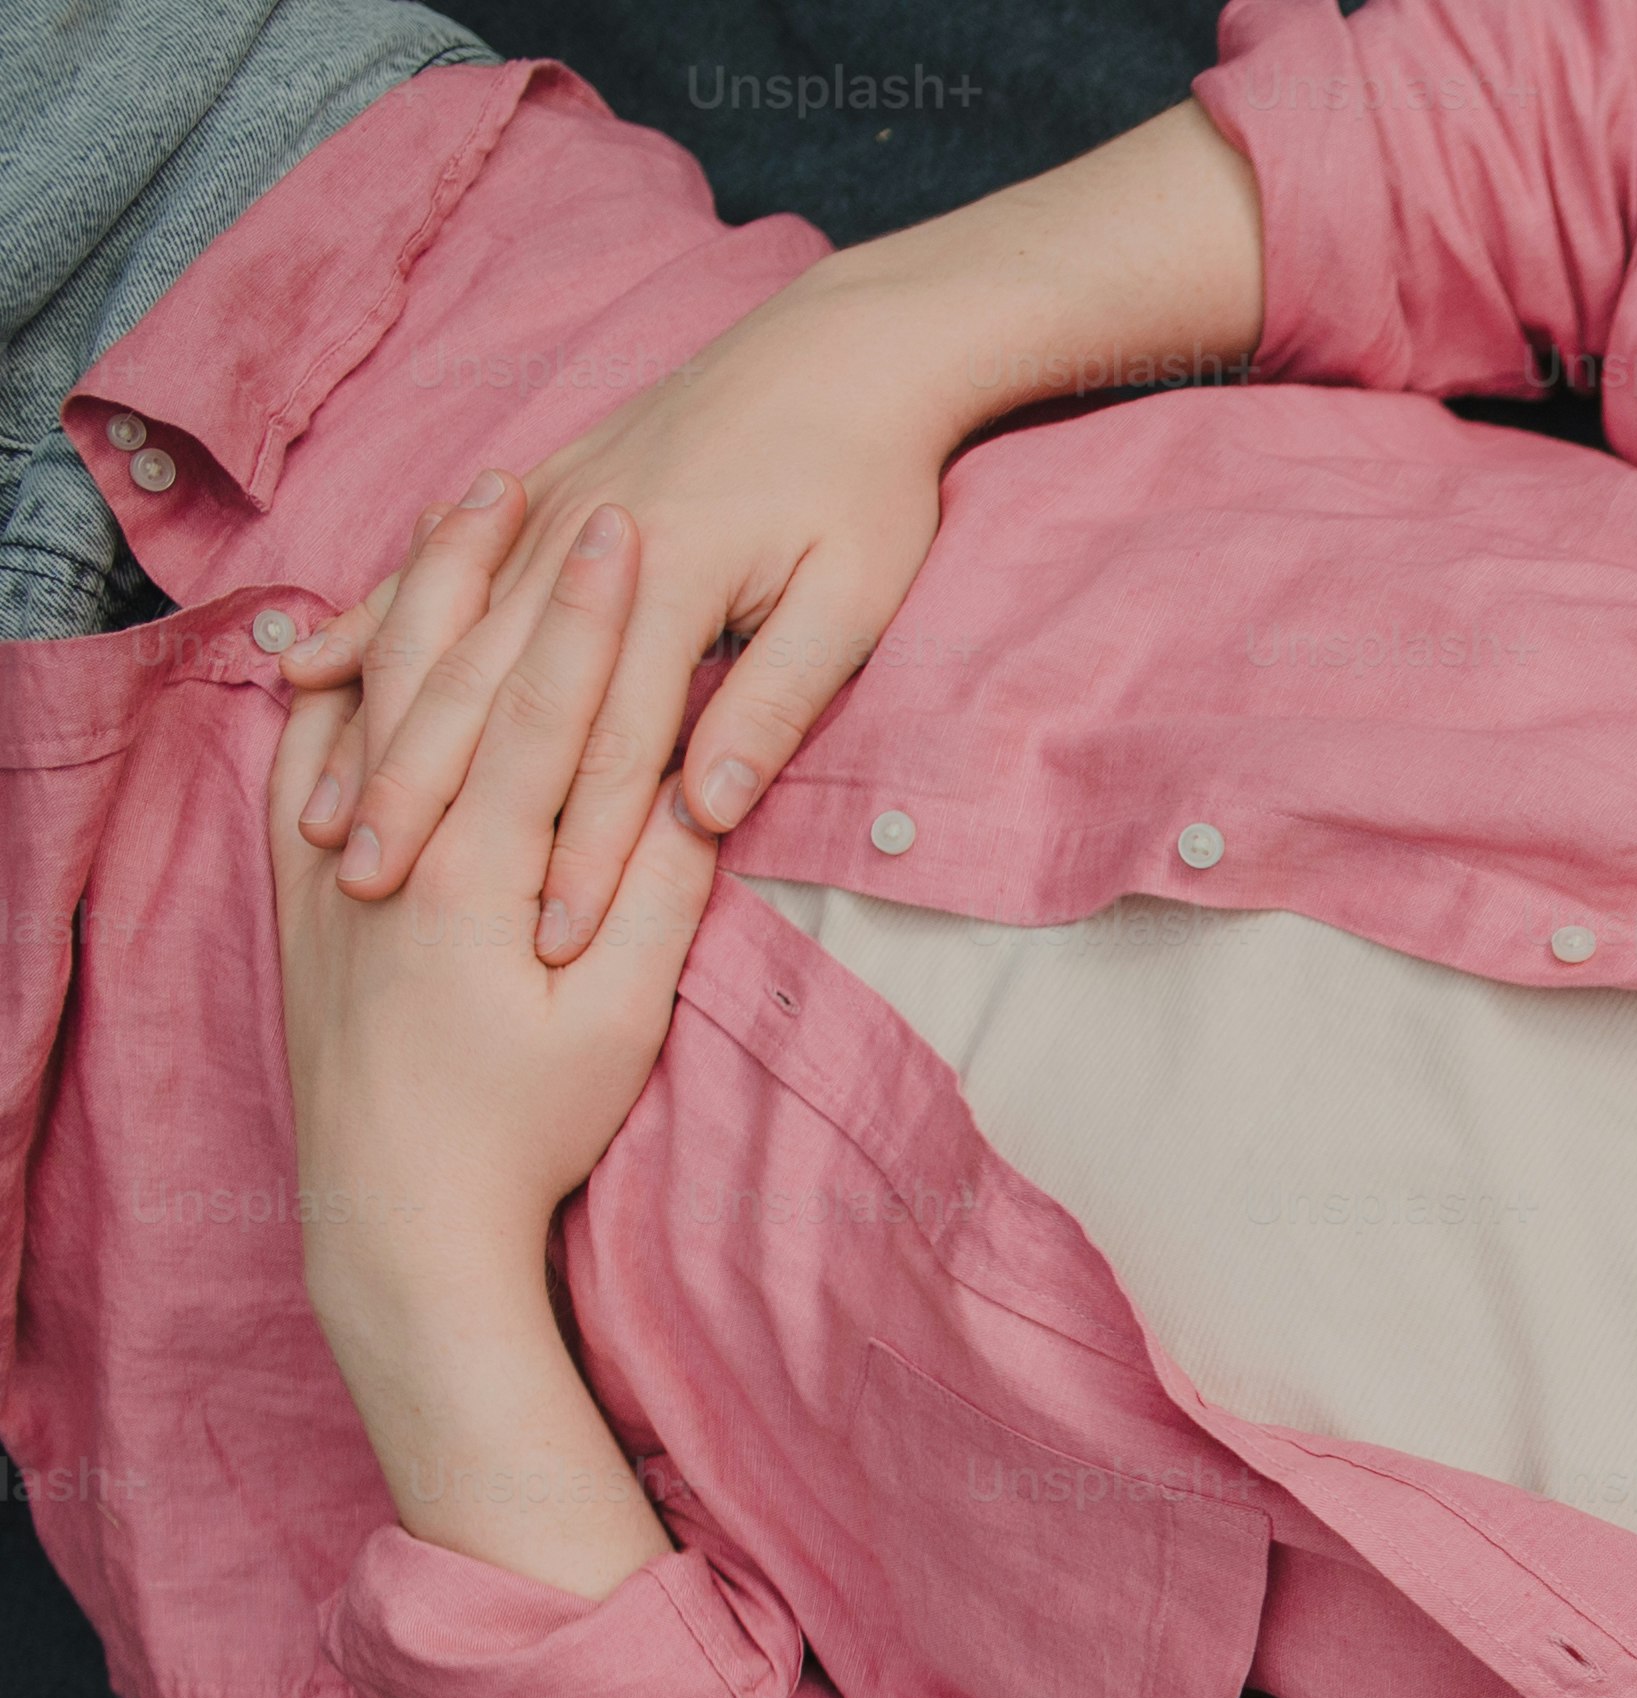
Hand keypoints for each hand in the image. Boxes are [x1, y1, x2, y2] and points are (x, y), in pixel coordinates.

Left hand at [270, 499, 723, 1284]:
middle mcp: (396, 846)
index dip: (588, 616)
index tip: (622, 527)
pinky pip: (304, 754)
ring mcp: (331, 864)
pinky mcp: (299, 891)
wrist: (397, 1216)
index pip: (547, 710)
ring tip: (450, 522)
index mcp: (486, 876)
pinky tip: (346, 634)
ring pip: (373, 696)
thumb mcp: (620, 1024)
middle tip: (529, 478)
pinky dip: (333, 682)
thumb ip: (658, 899)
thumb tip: (699, 794)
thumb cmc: (529, 1130)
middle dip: (493, 572)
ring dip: (414, 603)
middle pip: (450, 674)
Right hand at [286, 256, 961, 959]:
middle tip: (388, 898)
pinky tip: (306, 674)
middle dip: (440, 805)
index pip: (617, 748)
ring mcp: (549, 506)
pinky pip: (432, 568)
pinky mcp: (539, 486)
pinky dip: (367, 622)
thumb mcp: (854, 598)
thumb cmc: (866, 485)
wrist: (841, 352)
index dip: (585, 853)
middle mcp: (587, 541)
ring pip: (443, 639)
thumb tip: (708, 810)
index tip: (553, 942)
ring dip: (384, 735)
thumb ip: (777, 701)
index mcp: (671, 580)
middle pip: (495, 697)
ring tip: (336, 823)